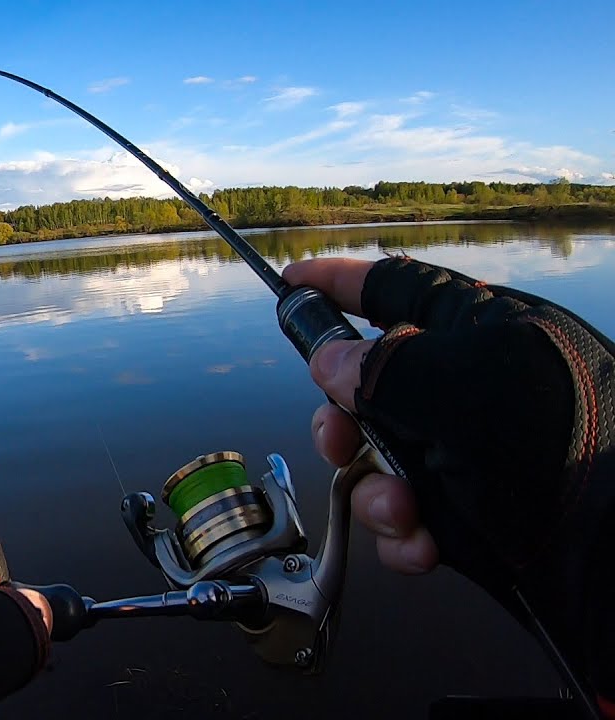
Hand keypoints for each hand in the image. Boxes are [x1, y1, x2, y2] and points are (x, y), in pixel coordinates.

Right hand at [283, 256, 614, 693]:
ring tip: (404, 511)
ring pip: (378, 458)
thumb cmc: (560, 447)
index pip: (396, 289)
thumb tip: (331, 364)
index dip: (339, 283)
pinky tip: (425, 546)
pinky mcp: (469, 513)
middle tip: (342, 442)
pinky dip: (405, 534)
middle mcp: (468, 388)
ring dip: (376, 489)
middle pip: (367, 386)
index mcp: (480, 331)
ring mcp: (467, 453)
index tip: (291, 284)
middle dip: (343, 421)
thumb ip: (380, 368)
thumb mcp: (461, 388)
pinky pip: (405, 516)